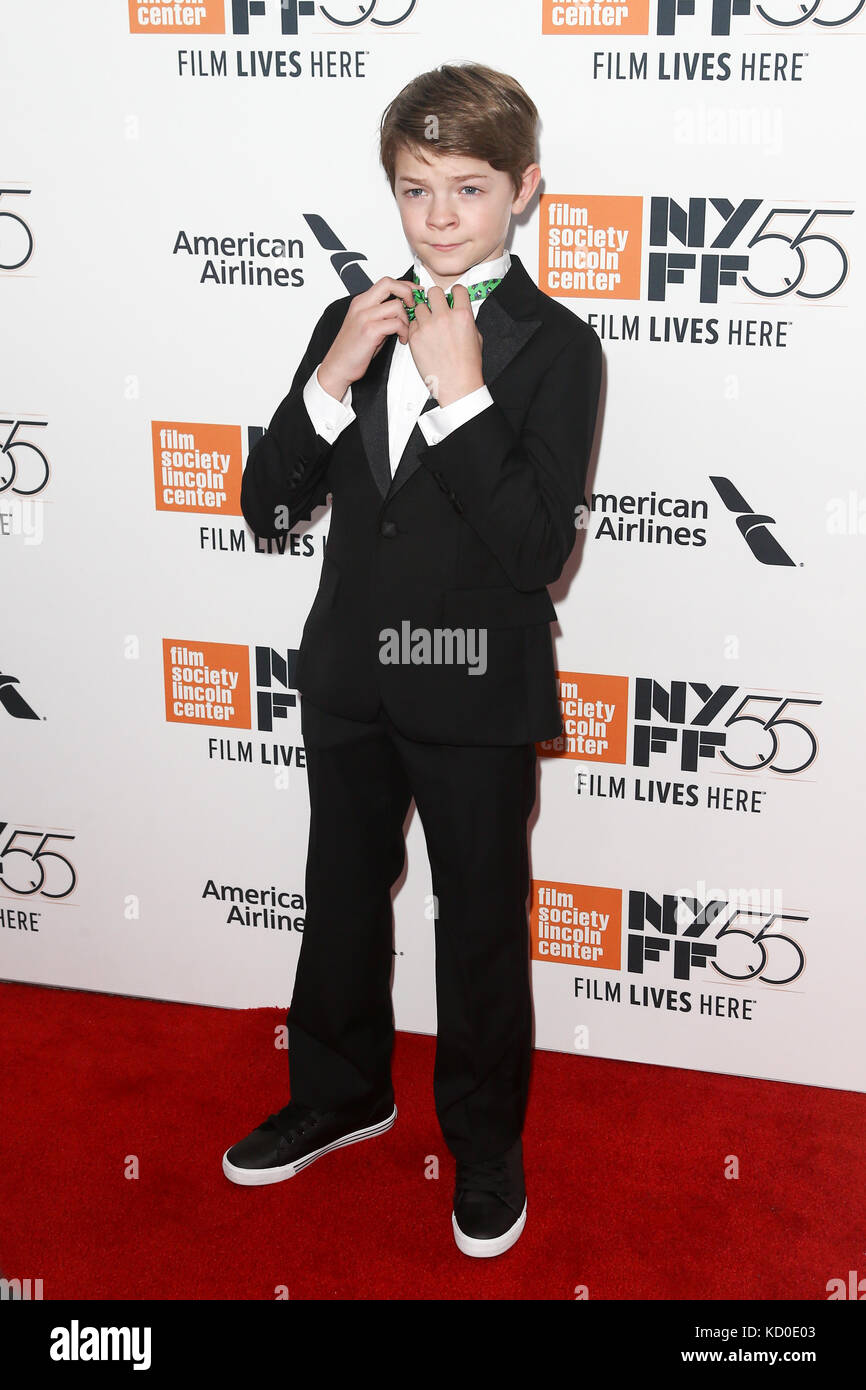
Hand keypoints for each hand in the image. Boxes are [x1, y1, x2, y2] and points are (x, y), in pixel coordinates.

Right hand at [317, 277, 414, 399]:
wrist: (338, 366)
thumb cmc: (352, 349)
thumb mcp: (367, 325)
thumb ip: (382, 315)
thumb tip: (403, 309)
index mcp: (361, 302)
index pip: (386, 282)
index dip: (404, 286)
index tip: (415, 293)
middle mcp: (361, 306)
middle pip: (390, 284)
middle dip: (408, 292)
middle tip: (413, 307)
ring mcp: (364, 317)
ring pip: (396, 305)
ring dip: (406, 319)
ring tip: (404, 331)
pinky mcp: (369, 331)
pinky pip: (395, 323)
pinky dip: (403, 331)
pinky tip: (401, 339)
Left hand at [406, 283, 483, 407]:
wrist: (457, 386)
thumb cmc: (467, 366)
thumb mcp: (476, 337)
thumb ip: (465, 319)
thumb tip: (459, 310)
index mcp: (462, 315)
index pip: (456, 289)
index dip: (454, 293)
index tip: (452, 298)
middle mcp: (444, 318)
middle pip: (434, 292)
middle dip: (435, 298)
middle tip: (436, 307)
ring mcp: (427, 327)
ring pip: (419, 306)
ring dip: (424, 312)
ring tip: (429, 324)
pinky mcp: (415, 338)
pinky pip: (411, 323)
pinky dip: (416, 327)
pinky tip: (423, 336)